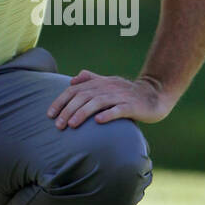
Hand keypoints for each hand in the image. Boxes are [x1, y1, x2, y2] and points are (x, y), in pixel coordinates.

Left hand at [47, 70, 173, 128]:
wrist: (155, 94)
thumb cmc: (128, 92)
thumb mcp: (108, 83)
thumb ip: (91, 80)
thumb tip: (72, 79)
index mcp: (100, 83)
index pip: (75, 90)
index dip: (61, 101)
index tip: (50, 114)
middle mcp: (108, 87)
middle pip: (83, 96)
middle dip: (68, 110)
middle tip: (58, 125)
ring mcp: (120, 96)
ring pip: (98, 102)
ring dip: (83, 113)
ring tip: (72, 125)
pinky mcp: (132, 106)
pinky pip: (119, 109)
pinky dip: (108, 114)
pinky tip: (98, 121)